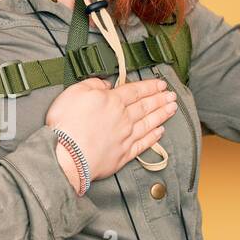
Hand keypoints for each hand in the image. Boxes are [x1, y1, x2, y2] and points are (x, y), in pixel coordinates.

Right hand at [45, 77, 176, 183]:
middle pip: (146, 106)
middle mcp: (123, 118)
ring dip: (162, 115)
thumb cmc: (67, 123)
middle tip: (173, 95)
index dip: (150, 86)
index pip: (135, 91)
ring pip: (148, 124)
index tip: (162, 84)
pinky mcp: (122, 155)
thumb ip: (93, 84)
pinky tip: (160, 132)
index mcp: (112, 101)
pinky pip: (143, 144)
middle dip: (161, 99)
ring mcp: (125, 138)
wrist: (66, 155)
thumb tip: (106, 84)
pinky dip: (153, 138)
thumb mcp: (75, 92)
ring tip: (173, 109)